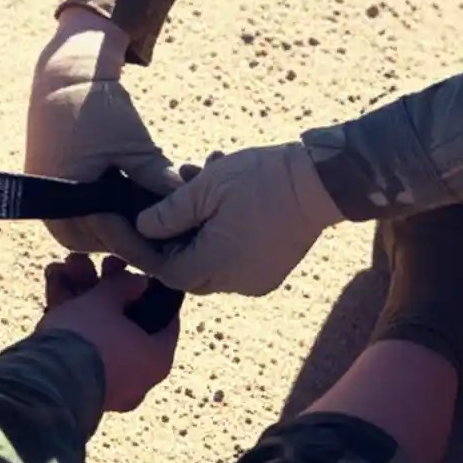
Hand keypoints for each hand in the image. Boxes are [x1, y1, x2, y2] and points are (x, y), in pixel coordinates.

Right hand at [25, 8, 181, 272]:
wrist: (65, 82)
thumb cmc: (98, 110)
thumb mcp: (132, 146)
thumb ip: (157, 177)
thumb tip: (190, 205)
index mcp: (66, 203)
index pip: (112, 237)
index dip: (146, 240)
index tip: (176, 239)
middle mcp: (53, 214)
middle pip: (104, 241)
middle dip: (137, 236)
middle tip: (174, 235)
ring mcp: (50, 209)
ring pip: (97, 232)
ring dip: (124, 226)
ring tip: (160, 220)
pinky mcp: (55, 200)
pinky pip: (88, 218)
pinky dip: (111, 214)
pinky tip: (139, 207)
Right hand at [37, 254, 179, 412]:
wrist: (46, 380)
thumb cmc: (89, 338)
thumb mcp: (106, 300)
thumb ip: (124, 286)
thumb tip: (139, 281)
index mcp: (157, 360)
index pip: (165, 321)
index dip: (151, 291)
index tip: (138, 273)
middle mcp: (137, 377)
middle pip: (125, 323)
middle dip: (106, 289)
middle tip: (98, 265)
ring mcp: (107, 384)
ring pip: (98, 331)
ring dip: (82, 296)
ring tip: (68, 265)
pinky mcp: (78, 385)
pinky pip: (80, 346)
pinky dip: (68, 317)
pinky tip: (54, 281)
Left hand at [136, 142, 344, 295]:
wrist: (320, 181)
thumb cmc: (261, 180)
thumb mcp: (204, 189)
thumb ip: (168, 214)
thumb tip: (143, 228)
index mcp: (216, 265)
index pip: (168, 272)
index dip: (152, 251)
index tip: (142, 226)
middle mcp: (237, 282)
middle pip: (191, 270)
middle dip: (179, 237)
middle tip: (173, 202)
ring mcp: (258, 279)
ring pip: (214, 260)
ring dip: (203, 228)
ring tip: (203, 181)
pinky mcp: (272, 269)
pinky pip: (238, 258)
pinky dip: (225, 234)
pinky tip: (224, 198)